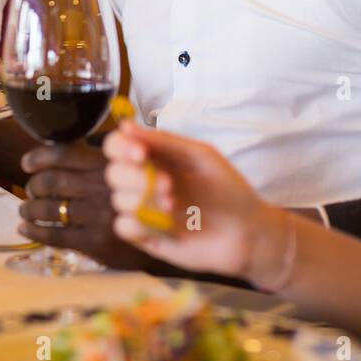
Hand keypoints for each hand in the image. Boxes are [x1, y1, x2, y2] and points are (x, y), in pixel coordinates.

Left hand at [17, 141, 153, 270]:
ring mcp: (98, 215)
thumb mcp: (131, 172)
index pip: (64, 154)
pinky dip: (34, 231)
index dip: (39, 157)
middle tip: (30, 190)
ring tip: (25, 211)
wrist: (168, 239)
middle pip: (52, 181)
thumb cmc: (143, 201)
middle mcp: (102, 187)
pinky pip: (55, 234)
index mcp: (108, 165)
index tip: (27, 163)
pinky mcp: (95, 241)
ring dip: (29, 209)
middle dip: (34, 186)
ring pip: (49, 208)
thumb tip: (61, 154)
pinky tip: (26, 229)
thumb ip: (103, 161)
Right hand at [103, 120, 274, 281]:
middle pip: (113, 173)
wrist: (246, 232)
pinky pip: (122, 226)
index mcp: (156, 158)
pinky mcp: (147, 236)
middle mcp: (146, 182)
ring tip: (174, 204)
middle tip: (167, 184)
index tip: (140, 154)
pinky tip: (163, 224)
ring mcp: (145, 210)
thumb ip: (163, 141)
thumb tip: (125, 125)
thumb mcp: (200, 156)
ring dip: (143, 199)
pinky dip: (136, 223)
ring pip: (118, 199)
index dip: (120, 147)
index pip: (118, 146)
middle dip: (134, 176)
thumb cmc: (228, 189)